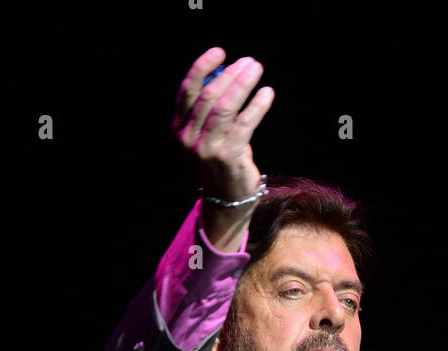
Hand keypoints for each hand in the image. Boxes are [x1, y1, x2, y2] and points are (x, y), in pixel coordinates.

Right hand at [173, 48, 273, 248]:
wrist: (227, 201)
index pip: (187, 90)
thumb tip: (228, 72)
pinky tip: (267, 93)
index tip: (220, 52)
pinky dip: (257, 105)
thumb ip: (210, 108)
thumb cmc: (221, 160)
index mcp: (180, 129)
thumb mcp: (207, 134)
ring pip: (225, 107)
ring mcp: (207, 150)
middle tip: (250, 62)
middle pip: (208, 95)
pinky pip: (245, 124)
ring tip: (256, 70)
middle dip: (230, 74)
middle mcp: (189, 139)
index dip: (202, 66)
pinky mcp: (228, 157)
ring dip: (243, 84)